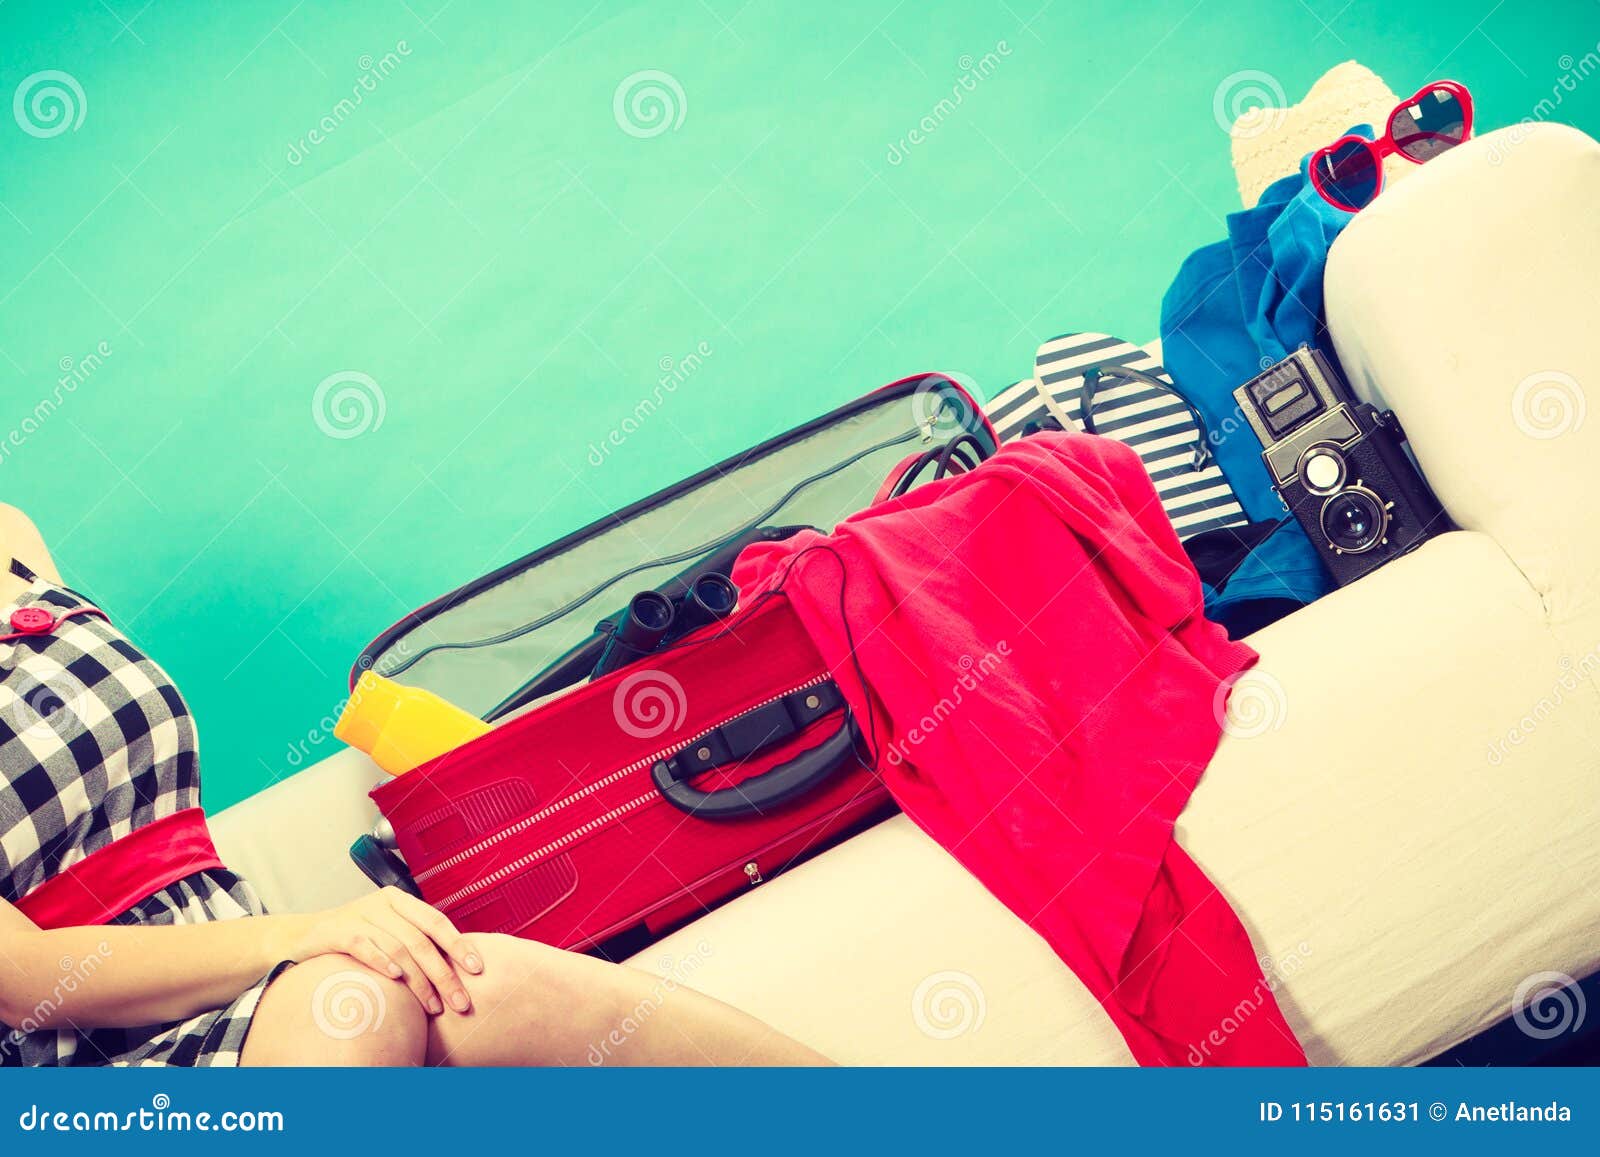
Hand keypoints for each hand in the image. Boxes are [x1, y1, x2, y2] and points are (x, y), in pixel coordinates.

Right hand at [275, 888, 483, 1015]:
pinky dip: (382, 962)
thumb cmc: (351, 939)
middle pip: (421, 940)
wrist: (300, 938)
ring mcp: (358, 915)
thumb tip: (456, 970)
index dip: (458, 945)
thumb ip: (414, 942)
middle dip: (444, 974)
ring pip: (399, 947)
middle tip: (460, 1001)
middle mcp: (382, 904)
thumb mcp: (386, 932)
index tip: (477, 969)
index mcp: (398, 900)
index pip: (436, 921)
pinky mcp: (337, 931)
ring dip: (419, 981)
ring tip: (433, 1006)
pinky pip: (364, 945)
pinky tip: (396, 979)